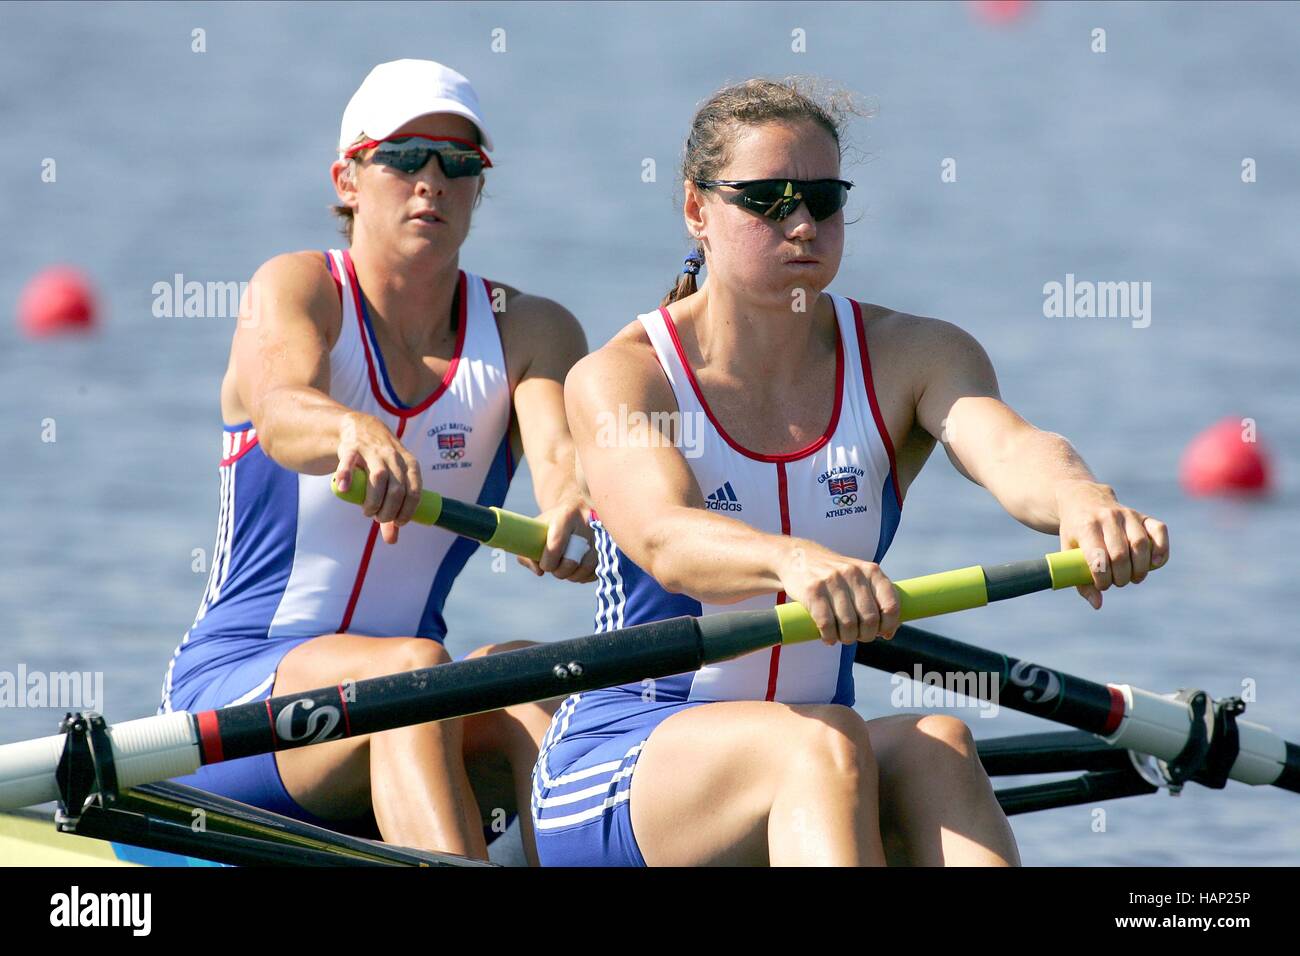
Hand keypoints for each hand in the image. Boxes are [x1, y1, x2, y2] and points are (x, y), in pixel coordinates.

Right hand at [333, 412, 422, 544]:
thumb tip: (392, 541)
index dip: (406, 511)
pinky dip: (347, 476)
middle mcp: (394, 457)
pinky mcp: (352, 447)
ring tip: (367, 511)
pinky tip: (344, 490)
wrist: (360, 428)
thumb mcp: (393, 482)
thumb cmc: (381, 462)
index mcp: (410, 464)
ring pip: (378, 478)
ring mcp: (373, 451)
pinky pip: (350, 462)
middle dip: (388, 511)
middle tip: (378, 517)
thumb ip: (393, 510)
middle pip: (396, 490)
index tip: (396, 521)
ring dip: (373, 501)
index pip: (414, 492)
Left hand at [518, 500, 596, 582]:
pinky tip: (578, 572)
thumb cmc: (552, 521)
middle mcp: (587, 522)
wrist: (579, 505)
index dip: (548, 562)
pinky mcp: (610, 545)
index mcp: (566, 515)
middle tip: (555, 570)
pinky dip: (586, 576)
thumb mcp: (537, 528)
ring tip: (565, 572)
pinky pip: (598, 569)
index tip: (544, 565)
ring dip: (573, 576)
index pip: (556, 544)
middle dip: (560, 572)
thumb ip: (529, 552)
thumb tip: (539, 572)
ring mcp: (601, 534)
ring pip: (587, 567)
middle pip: (573, 560)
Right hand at [775, 538, 899, 644]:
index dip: (889, 625)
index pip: (891, 605)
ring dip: (846, 638)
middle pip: (870, 619)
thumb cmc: (833, 575)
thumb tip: (888, 631)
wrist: (797, 557)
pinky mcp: (812, 591)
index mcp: (871, 571)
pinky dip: (829, 637)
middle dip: (866, 635)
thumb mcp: (859, 576)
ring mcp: (832, 581)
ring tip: (841, 637)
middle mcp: (853, 573)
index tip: (883, 634)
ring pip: (849, 625)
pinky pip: (826, 624)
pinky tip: (828, 637)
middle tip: (857, 636)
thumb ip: (875, 597)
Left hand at [1056, 479, 1168, 608]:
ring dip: (1140, 568)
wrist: (1082, 499)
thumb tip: (1097, 604)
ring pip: (1141, 544)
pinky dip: (1162, 549)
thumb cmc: (1075, 532)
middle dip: (1122, 577)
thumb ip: (1079, 579)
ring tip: (1134, 578)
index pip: (1099, 558)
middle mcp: (1108, 518)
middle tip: (1119, 582)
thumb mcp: (1067, 552)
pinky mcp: (1143, 515)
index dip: (1103, 578)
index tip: (1102, 585)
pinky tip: (1155, 564)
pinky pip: (1159, 530)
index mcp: (1085, 526)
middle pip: (1121, 555)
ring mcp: (1127, 514)